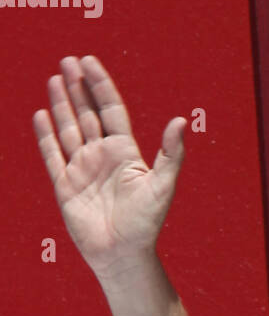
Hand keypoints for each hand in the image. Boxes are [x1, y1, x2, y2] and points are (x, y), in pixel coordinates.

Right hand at [33, 55, 187, 281]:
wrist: (122, 254)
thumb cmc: (146, 223)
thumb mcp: (162, 186)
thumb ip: (170, 154)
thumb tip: (180, 121)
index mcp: (125, 153)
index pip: (111, 111)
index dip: (100, 86)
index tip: (89, 61)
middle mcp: (103, 157)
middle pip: (87, 114)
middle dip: (78, 87)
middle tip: (68, 60)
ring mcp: (82, 169)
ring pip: (69, 128)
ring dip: (62, 104)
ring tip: (55, 77)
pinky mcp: (65, 184)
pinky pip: (53, 154)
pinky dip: (46, 134)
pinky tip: (41, 114)